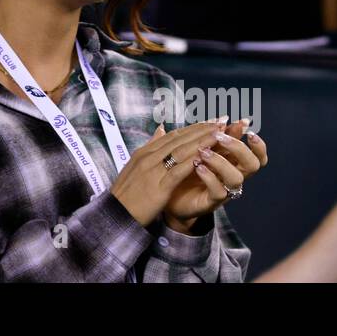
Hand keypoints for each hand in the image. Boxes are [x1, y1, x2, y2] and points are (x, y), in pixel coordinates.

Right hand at [108, 118, 231, 226]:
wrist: (116, 213)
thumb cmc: (127, 192)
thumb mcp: (135, 165)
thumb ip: (151, 147)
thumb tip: (161, 129)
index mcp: (144, 152)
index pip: (173, 135)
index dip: (193, 128)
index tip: (209, 122)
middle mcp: (149, 157)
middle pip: (179, 140)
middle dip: (201, 130)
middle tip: (220, 122)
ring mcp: (153, 171)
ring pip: (180, 152)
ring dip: (201, 142)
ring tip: (218, 135)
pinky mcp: (158, 187)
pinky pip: (178, 172)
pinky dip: (191, 163)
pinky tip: (205, 158)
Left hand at [163, 118, 268, 229]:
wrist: (171, 195)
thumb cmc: (187, 170)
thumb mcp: (201, 149)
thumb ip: (214, 136)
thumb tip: (226, 118)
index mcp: (233, 162)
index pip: (257, 156)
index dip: (258, 145)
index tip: (249, 131)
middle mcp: (232, 175)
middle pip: (252, 165)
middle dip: (239, 148)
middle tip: (219, 137)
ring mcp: (224, 189)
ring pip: (236, 178)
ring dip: (220, 161)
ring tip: (202, 152)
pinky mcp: (211, 201)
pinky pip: (218, 191)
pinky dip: (209, 177)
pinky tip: (197, 167)